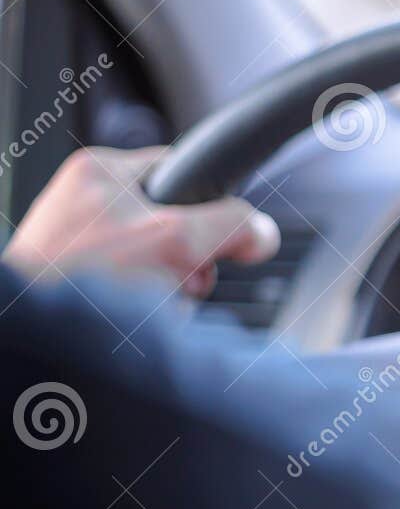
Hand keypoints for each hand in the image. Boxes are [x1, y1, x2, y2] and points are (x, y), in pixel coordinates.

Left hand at [2, 147, 279, 297]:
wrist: (28, 338)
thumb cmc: (77, 283)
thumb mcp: (172, 240)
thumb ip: (227, 226)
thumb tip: (261, 231)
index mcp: (100, 171)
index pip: (181, 170)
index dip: (212, 203)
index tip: (221, 236)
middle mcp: (84, 202)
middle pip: (176, 221)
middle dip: (190, 259)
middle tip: (181, 280)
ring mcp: (77, 244)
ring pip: (158, 259)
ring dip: (171, 288)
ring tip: (153, 305)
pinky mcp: (78, 282)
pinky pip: (135, 288)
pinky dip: (146, 306)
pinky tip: (135, 320)